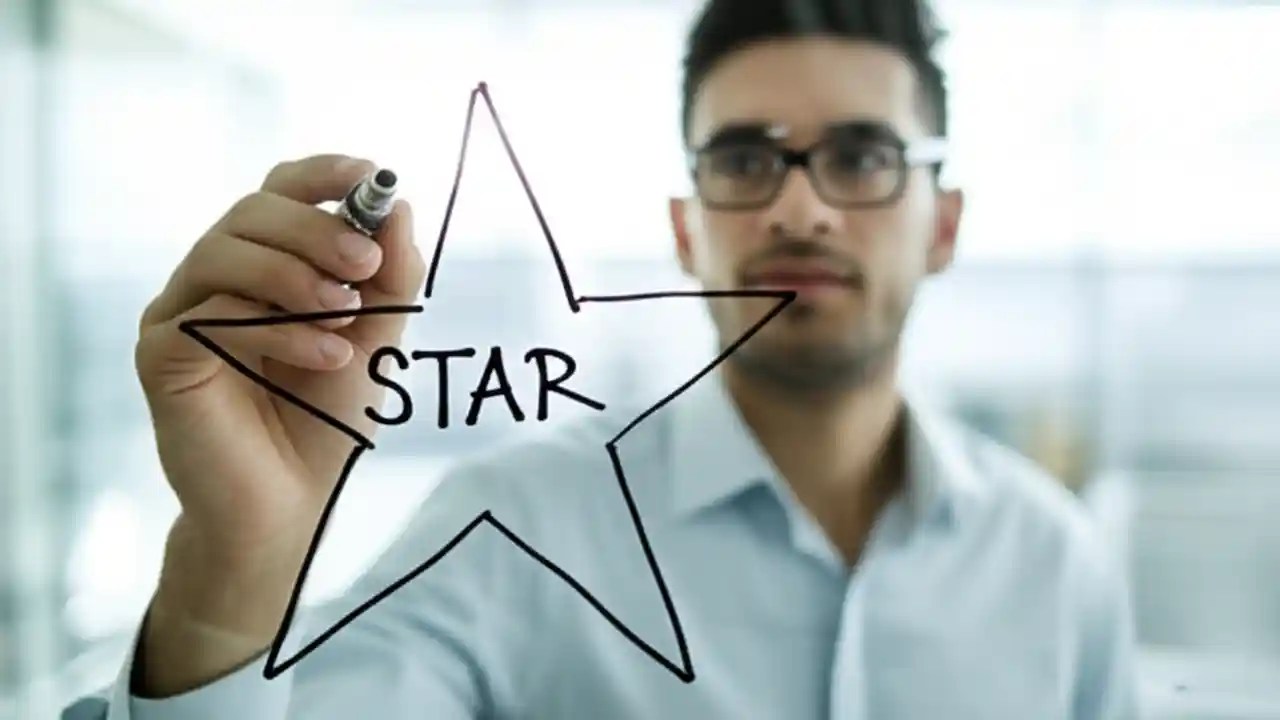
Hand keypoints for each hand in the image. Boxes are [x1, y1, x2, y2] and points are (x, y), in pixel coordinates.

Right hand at [131, 153, 424, 693]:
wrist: (290, 502)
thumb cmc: (327, 415)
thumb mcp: (378, 336)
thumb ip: (392, 275)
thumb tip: (398, 204)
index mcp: (263, 262)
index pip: (278, 192)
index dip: (320, 174)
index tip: (368, 173)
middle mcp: (214, 276)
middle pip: (251, 211)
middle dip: (316, 230)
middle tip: (366, 264)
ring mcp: (180, 310)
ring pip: (222, 250)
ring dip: (296, 276)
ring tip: (346, 320)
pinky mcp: (162, 352)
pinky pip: (212, 312)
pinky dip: (280, 329)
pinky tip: (326, 356)